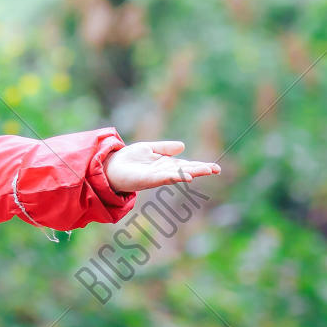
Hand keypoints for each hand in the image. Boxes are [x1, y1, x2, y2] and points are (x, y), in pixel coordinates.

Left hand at [102, 141, 221, 193]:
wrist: (110, 167)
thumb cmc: (128, 159)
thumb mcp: (149, 148)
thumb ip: (165, 148)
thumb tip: (183, 146)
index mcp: (165, 165)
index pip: (187, 164)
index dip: (201, 166)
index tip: (215, 168)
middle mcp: (163, 172)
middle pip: (186, 169)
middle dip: (201, 169)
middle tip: (217, 169)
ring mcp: (157, 176)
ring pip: (178, 173)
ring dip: (193, 172)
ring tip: (207, 170)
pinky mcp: (148, 179)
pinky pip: (165, 177)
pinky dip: (176, 176)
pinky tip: (187, 176)